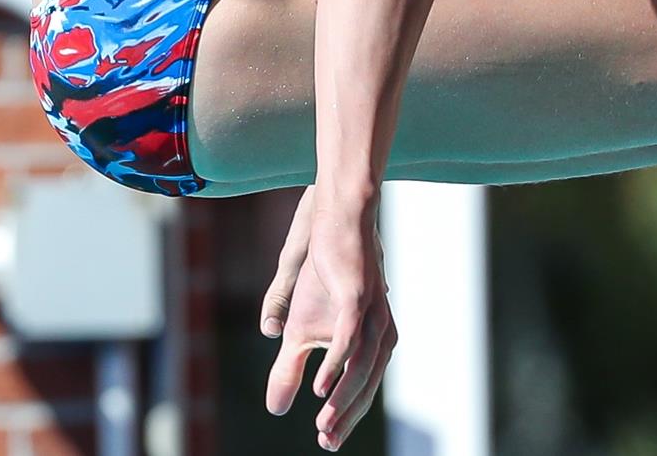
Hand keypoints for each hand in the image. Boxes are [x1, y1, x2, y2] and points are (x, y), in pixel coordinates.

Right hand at [264, 201, 395, 451]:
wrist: (336, 223)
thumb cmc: (323, 276)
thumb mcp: (299, 329)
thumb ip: (291, 369)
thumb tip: (277, 408)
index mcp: (372, 339)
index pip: (362, 386)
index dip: (347, 415)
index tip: (328, 443)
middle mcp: (379, 329)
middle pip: (366, 382)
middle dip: (347, 416)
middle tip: (327, 443)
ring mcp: (372, 312)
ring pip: (362, 366)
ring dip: (343, 398)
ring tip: (324, 425)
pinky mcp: (358, 295)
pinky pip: (351, 336)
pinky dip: (338, 364)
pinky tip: (321, 388)